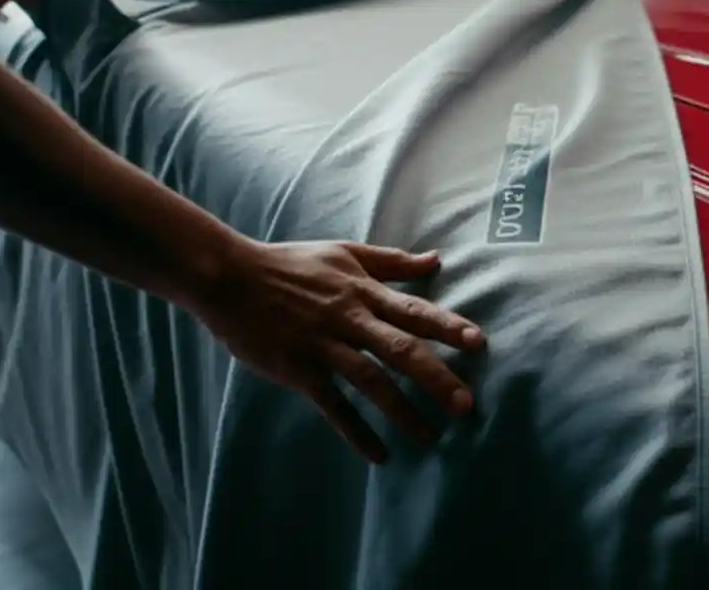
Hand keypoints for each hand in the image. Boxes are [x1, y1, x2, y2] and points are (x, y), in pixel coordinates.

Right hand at [196, 240, 485, 463]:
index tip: (478, 343)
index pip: (414, 310)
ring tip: (430, 437)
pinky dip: (356, 431)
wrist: (230, 277)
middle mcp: (348, 319)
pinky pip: (333, 406)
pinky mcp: (298, 369)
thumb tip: (438, 260)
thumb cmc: (291, 264)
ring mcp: (322, 345)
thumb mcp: (345, 253)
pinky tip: (379, 455)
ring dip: (402, 410)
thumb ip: (392, 262)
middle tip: (466, 404)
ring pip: (370, 381)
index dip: (447, 326)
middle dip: (435, 377)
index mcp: (363, 291)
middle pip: (400, 350)